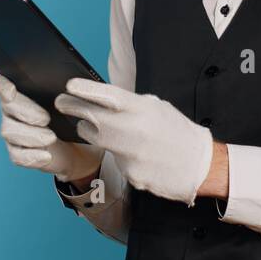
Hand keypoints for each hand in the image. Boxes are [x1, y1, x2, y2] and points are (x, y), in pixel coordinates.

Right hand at [0, 73, 104, 184]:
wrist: (76, 144)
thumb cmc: (71, 114)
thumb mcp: (73, 99)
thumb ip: (64, 89)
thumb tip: (66, 85)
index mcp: (21, 90)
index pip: (1, 84)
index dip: (2, 87)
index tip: (12, 94)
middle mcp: (11, 110)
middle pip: (7, 106)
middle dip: (26, 112)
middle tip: (46, 119)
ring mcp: (12, 132)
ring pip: (9, 131)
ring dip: (31, 135)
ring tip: (51, 138)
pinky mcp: (17, 153)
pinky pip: (17, 155)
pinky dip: (32, 156)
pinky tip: (47, 156)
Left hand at [55, 78, 213, 206]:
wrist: (199, 165)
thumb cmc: (176, 132)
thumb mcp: (157, 108)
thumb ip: (130, 104)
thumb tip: (101, 98)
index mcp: (144, 110)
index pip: (109, 95)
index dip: (86, 90)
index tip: (69, 86)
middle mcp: (135, 131)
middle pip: (93, 118)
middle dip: (74, 108)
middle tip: (61, 102)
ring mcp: (131, 154)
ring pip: (97, 140)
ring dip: (92, 130)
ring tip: (99, 126)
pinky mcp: (130, 174)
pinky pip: (114, 159)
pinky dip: (117, 153)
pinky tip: (134, 153)